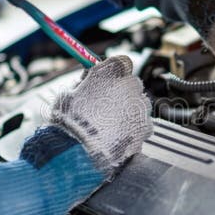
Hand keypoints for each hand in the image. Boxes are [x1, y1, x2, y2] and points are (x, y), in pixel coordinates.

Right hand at [48, 55, 152, 175]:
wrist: (77, 151)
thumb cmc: (68, 120)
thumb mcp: (69, 92)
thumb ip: (85, 82)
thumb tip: (88, 78)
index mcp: (113, 72)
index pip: (122, 63)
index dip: (114, 73)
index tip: (106, 80)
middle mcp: (132, 86)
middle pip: (132, 85)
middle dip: (122, 93)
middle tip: (105, 106)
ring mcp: (141, 108)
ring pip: (138, 106)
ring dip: (128, 112)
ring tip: (108, 127)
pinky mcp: (145, 129)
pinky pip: (142, 126)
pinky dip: (132, 130)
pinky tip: (116, 138)